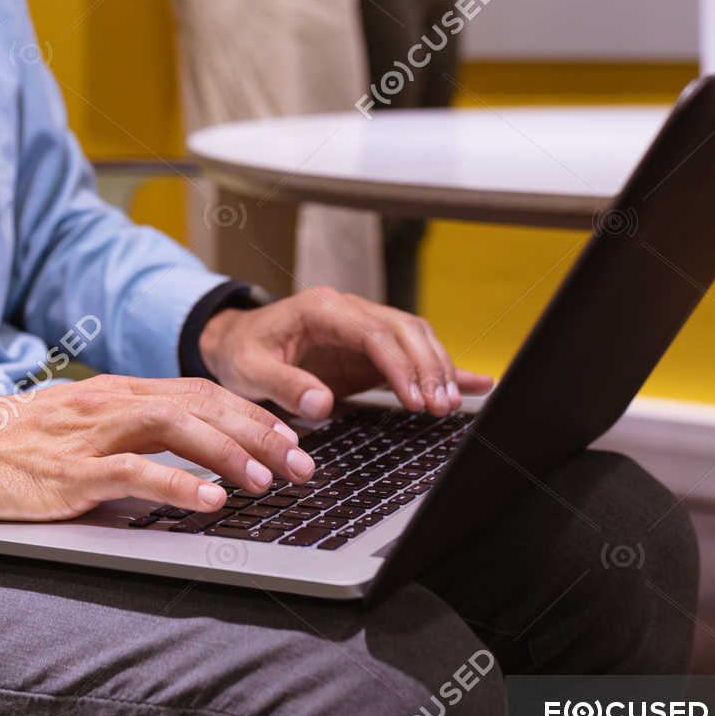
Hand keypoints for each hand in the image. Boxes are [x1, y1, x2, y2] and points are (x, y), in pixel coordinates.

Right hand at [0, 376, 316, 520]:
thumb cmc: (12, 446)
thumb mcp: (80, 428)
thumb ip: (129, 435)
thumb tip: (188, 458)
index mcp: (117, 392)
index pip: (200, 392)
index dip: (252, 414)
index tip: (291, 440)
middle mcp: (110, 403)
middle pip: (200, 404)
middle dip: (258, 432)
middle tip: (301, 464)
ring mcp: (89, 435)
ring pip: (174, 428)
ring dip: (227, 454)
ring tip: (265, 481)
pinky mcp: (69, 472)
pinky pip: (133, 473)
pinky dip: (177, 486)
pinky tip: (209, 502)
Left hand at [197, 286, 494, 420]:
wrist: (238, 340)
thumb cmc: (243, 352)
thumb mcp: (249, 369)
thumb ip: (283, 384)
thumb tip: (320, 403)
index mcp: (322, 308)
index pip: (374, 332)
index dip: (399, 364)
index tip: (414, 398)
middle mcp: (350, 310)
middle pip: (405, 330)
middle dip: (428, 368)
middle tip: (440, 407)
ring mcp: (364, 326)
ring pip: (416, 337)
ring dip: (437, 369)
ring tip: (450, 405)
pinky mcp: (371, 348)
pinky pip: (413, 352)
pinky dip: (443, 367)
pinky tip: (476, 382)